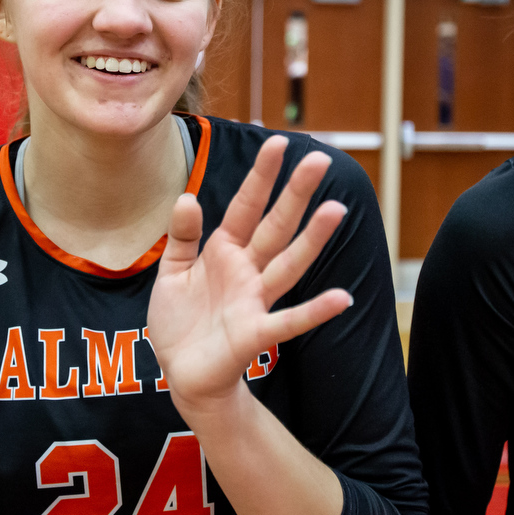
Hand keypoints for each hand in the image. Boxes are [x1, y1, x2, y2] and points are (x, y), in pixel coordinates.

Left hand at [147, 135, 352, 412]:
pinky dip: (314, 311)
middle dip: (295, 194)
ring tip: (335, 209)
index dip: (261, 176)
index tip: (278, 142)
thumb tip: (189, 197)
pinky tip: (341, 298)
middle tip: (319, 160)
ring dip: (311, 239)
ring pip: (288, 263)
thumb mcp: (172, 271)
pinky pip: (288, 320)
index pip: (246, 205)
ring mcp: (254, 301)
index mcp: (225, 251)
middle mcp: (247, 271)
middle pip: (275, 226)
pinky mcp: (254, 333)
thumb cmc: (181, 320)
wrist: (181, 372)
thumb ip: (183, 235)